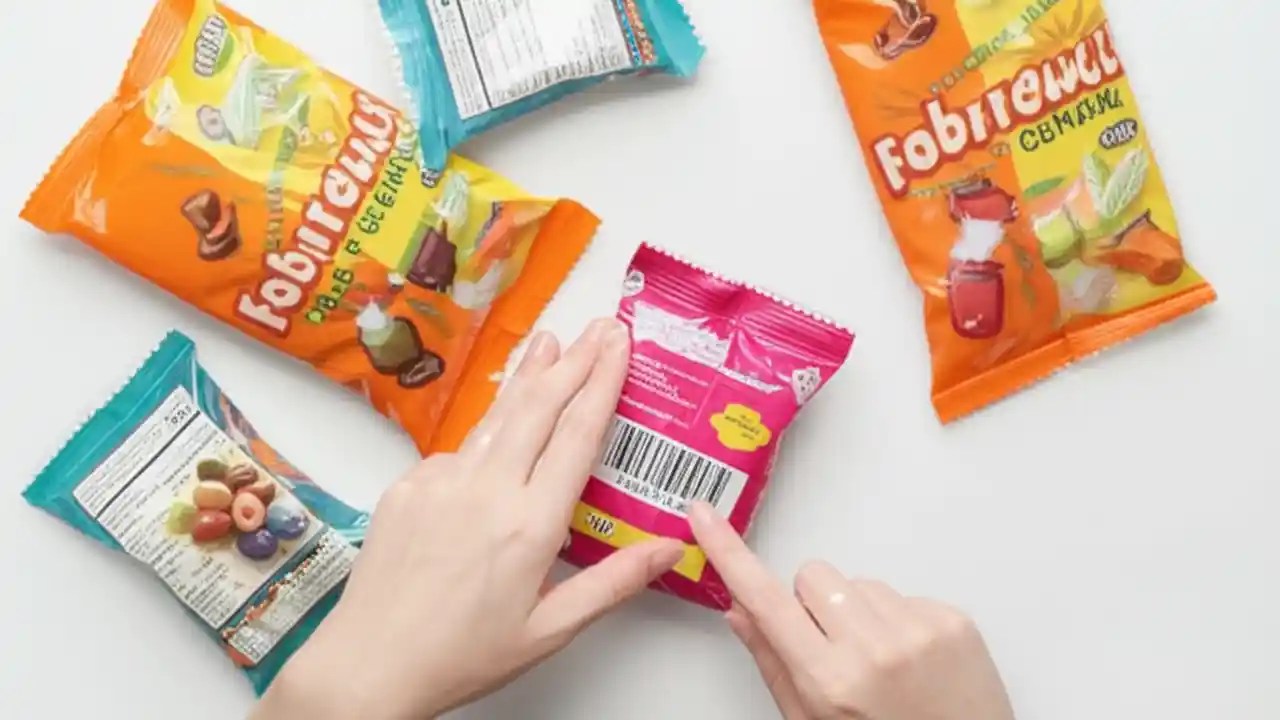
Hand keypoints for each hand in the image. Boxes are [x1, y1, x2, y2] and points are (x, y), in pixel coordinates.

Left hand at [254, 319, 683, 719]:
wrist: (370, 664)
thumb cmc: (461, 655)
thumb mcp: (550, 629)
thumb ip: (614, 582)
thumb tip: (670, 548)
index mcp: (530, 525)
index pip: (577, 435)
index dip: (602, 382)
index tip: (619, 345)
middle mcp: (486, 491)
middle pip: (539, 406)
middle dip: (574, 360)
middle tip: (599, 325)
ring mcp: (440, 482)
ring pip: (496, 417)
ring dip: (528, 377)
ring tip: (550, 344)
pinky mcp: (407, 485)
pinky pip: (457, 451)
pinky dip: (484, 434)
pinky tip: (496, 434)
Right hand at [689, 503, 1014, 719]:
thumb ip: (774, 664)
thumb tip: (740, 611)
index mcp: (830, 681)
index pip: (766, 600)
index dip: (730, 554)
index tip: (704, 517)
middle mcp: (875, 650)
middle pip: (814, 576)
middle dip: (812, 602)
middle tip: (831, 647)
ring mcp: (919, 632)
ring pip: (859, 582)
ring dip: (860, 611)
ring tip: (879, 661)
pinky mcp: (953, 621)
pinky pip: (904, 593)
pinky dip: (900, 620)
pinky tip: (910, 660)